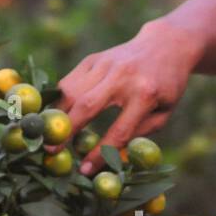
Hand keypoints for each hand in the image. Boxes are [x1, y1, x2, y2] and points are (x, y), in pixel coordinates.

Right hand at [55, 18, 199, 175]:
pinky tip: (54, 114)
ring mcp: (105, 64)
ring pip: (72, 91)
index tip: (84, 170)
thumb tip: (112, 157)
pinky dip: (59, 100)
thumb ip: (139, 134)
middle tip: (51, 151)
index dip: (100, 154)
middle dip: (67, 131)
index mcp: (145, 94)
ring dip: (57, 115)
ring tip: (49, 134)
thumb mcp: (163, 113)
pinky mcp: (93, 59)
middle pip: (87, 107)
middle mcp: (122, 77)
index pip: (119, 131)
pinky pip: (69, 81)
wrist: (165, 45)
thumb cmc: (166, 87)